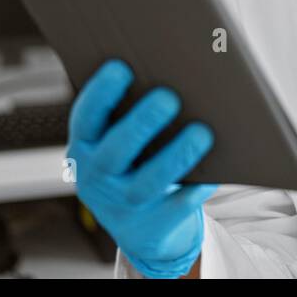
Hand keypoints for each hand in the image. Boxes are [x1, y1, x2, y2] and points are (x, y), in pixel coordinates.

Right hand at [66, 59, 217, 277]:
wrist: (140, 229)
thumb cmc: (133, 165)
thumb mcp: (116, 142)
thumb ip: (128, 115)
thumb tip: (167, 70)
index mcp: (83, 147)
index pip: (86, 118)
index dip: (100, 94)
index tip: (121, 68)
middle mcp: (96, 178)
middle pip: (116, 151)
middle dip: (142, 123)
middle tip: (169, 98)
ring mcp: (122, 206)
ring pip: (149, 182)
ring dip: (176, 156)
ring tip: (202, 132)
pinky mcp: (151, 227)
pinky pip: (176, 208)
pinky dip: (195, 190)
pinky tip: (213, 173)